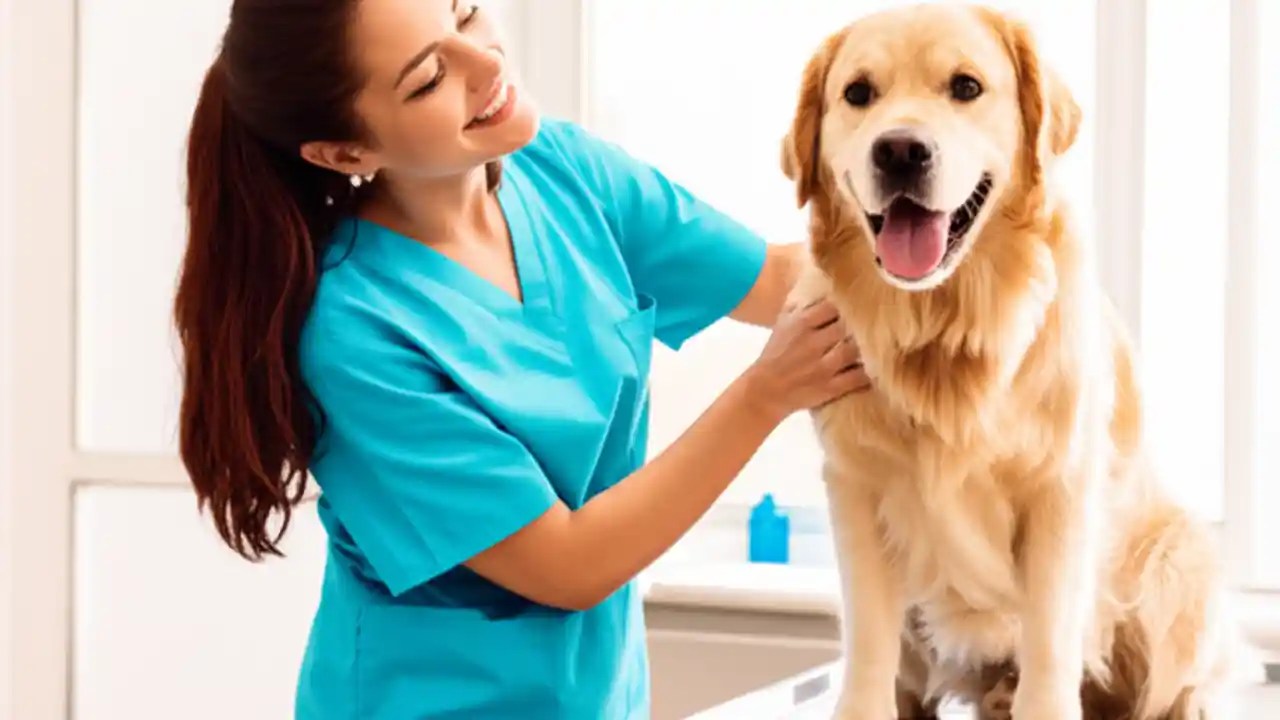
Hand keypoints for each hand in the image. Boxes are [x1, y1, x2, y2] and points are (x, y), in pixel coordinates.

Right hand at [743, 299, 869, 419]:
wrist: (766, 390)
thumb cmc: (776, 352)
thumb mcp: (783, 323)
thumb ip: (801, 304)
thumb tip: (820, 281)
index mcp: (801, 323)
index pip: (834, 305)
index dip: (850, 303)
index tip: (861, 301)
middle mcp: (812, 343)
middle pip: (847, 326)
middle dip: (862, 323)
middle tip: (878, 319)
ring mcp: (822, 367)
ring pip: (854, 351)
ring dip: (869, 346)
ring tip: (881, 340)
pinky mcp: (830, 388)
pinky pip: (857, 377)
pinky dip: (870, 372)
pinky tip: (879, 365)